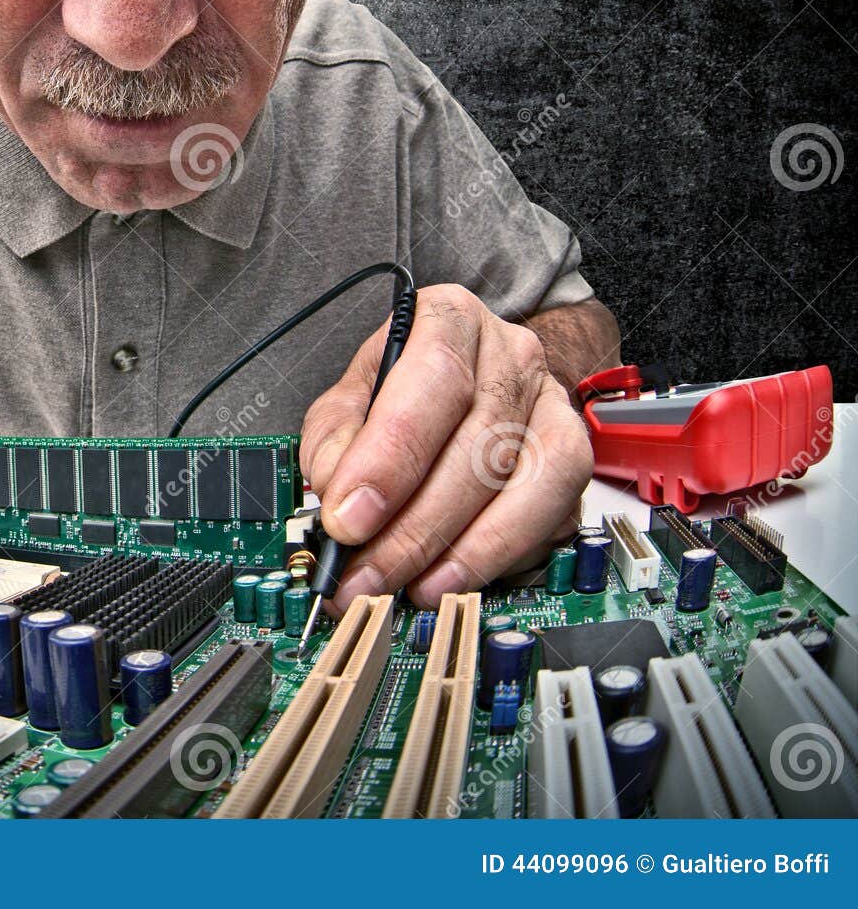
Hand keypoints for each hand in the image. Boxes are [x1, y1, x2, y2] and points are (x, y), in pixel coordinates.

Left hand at [300, 285, 592, 610]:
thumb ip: (333, 436)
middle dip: (414, 528)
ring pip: (529, 485)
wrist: (475, 372)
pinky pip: (552, 516)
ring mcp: (553, 407)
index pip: (431, 384)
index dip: (389, 460)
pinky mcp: (575, 458)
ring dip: (465, 552)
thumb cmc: (404, 386)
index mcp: (449, 322)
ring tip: (412, 587)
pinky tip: (457, 577)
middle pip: (478, 446)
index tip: (348, 519)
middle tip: (366, 575)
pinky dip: (502, 556)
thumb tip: (335, 492)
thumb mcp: (352, 392)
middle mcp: (511, 357)